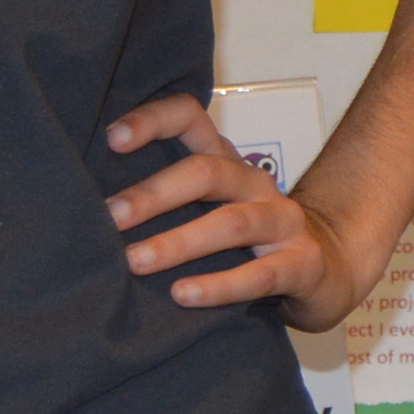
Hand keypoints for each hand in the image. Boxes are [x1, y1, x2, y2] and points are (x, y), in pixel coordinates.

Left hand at [102, 94, 380, 329]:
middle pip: (207, 172)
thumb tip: (84, 216)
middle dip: (154, 194)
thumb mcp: (209, 212)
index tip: (112, 140)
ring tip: (136, 261)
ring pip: (231, 222)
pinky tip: (183, 295)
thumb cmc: (249, 244)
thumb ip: (165, 205)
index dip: (153, 121)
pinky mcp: (304, 264)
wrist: (329, 271)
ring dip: (179, 242)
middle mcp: (255, 185)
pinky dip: (220, 286)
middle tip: (110, 218)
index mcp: (227, 165)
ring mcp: (284, 223)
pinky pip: (260, 274)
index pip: (192, 119)